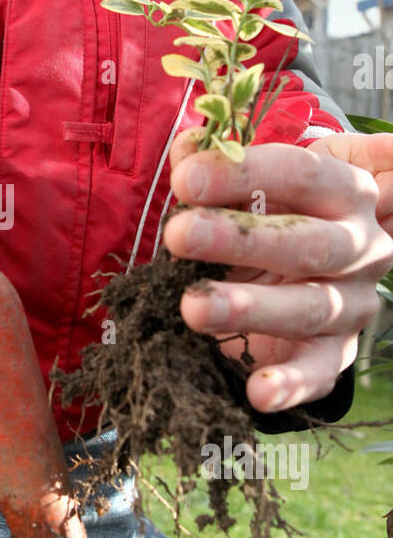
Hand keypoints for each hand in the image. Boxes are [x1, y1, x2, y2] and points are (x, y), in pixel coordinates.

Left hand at [163, 132, 392, 412]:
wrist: (315, 265)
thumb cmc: (279, 210)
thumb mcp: (257, 180)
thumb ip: (222, 161)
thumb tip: (188, 145)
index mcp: (347, 191)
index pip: (303, 173)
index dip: (244, 173)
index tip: (186, 179)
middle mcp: (359, 246)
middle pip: (306, 242)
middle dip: (239, 238)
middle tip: (177, 235)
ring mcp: (351, 303)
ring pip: (309, 307)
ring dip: (251, 307)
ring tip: (194, 307)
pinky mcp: (335, 353)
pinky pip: (319, 373)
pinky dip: (291, 386)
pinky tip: (258, 393)